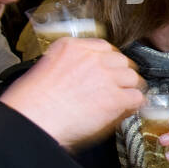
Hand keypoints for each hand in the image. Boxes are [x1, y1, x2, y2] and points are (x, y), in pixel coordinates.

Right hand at [0, 37, 144, 151]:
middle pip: (121, 61)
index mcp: (71, 47)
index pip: (103, 47)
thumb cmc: (31, 104)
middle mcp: (91, 58)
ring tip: (121, 99)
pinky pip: (137, 98)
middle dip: (120, 75)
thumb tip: (88, 75)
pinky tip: (126, 109)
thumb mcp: (46, 70)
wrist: (32, 120)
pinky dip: (134, 105)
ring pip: (132, 78)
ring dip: (129, 89)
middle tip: (116, 87)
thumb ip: (71, 66)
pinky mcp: (115, 98)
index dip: (108, 62)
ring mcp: (106, 77)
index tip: (108, 70)